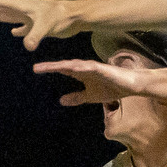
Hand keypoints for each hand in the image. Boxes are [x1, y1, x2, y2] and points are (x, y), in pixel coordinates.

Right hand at [0, 0, 82, 49]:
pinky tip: (14, 32)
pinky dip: (17, 29)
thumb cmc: (62, 18)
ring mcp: (31, 16)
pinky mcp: (39, 24)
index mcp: (21, 5)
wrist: (77, 17)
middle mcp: (23, 9)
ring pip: (9, 15)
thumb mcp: (46, 26)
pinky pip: (23, 26)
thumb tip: (27, 46)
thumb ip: (34, 35)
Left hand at [31, 58, 151, 106]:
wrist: (131, 86)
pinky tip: (72, 68)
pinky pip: (90, 68)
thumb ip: (76, 97)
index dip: (50, 69)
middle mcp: (85, 68)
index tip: (36, 70)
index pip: (63, 70)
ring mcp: (94, 67)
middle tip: (36, 68)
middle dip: (51, 66)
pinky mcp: (103, 69)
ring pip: (75, 65)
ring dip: (62, 65)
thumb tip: (61, 101)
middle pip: (65, 66)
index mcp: (81, 73)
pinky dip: (81, 67)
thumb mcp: (90, 96)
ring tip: (50, 67)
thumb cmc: (112, 88)